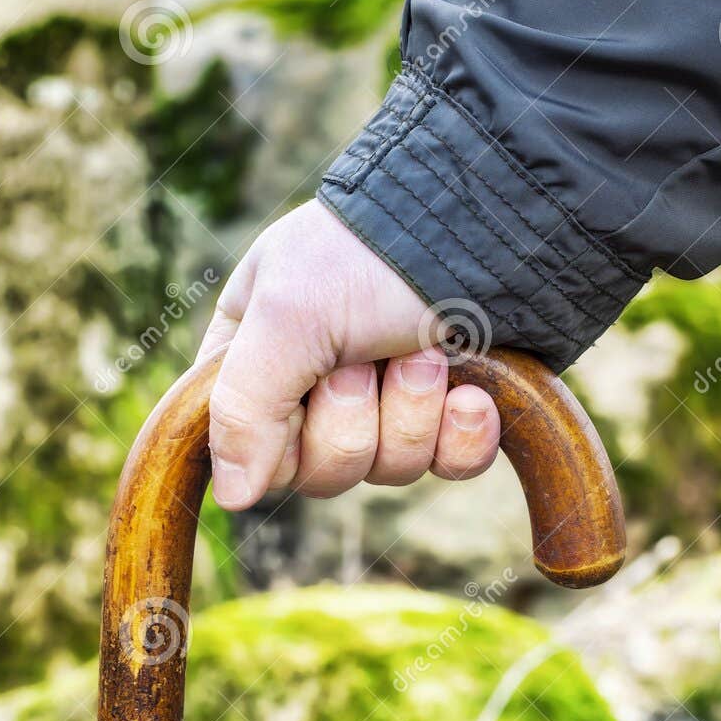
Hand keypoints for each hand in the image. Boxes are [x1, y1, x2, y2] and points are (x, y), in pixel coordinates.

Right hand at [199, 200, 500, 510]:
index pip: (244, 444)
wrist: (488, 221)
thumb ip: (242, 409)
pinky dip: (462, 434)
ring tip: (427, 348)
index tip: (302, 387)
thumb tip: (231, 500)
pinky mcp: (454, 413)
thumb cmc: (370, 254)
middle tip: (368, 356)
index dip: (276, 435)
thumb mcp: (286, 317)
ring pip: (386, 470)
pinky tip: (472, 394)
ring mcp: (392, 400)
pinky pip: (450, 467)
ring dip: (410, 410)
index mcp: (257, 350)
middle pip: (319, 470)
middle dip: (352, 417)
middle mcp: (318, 382)